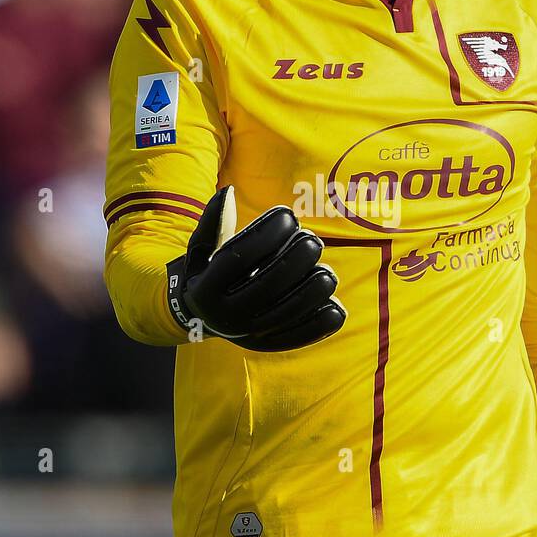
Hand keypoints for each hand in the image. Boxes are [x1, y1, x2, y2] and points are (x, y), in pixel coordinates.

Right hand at [166, 184, 345, 350]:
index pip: (239, 256)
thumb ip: (214, 222)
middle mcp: (225, 315)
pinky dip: (320, 324)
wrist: (201, 317)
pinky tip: (335, 306)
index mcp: (206, 288)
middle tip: (313, 240)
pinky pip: (298, 336)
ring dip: (313, 290)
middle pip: (267, 285)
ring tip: (327, 271)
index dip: (266, 232)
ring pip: (287, 312)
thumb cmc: (209, 271)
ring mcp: (247, 333)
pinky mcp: (267, 345)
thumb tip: (229, 191)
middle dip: (296, 258)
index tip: (288, 214)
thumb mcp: (202, 249)